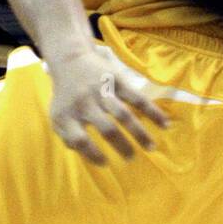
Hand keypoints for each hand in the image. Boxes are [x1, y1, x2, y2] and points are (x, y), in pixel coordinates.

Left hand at [48, 46, 170, 164]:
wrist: (70, 61)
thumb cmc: (66, 97)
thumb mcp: (58, 117)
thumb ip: (67, 138)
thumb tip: (87, 156)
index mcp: (67, 115)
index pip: (80, 140)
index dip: (93, 155)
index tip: (106, 163)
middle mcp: (84, 104)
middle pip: (106, 129)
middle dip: (122, 147)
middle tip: (131, 158)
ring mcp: (101, 92)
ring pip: (124, 115)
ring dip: (140, 133)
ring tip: (151, 148)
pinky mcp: (116, 81)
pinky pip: (137, 98)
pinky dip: (153, 112)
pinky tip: (165, 124)